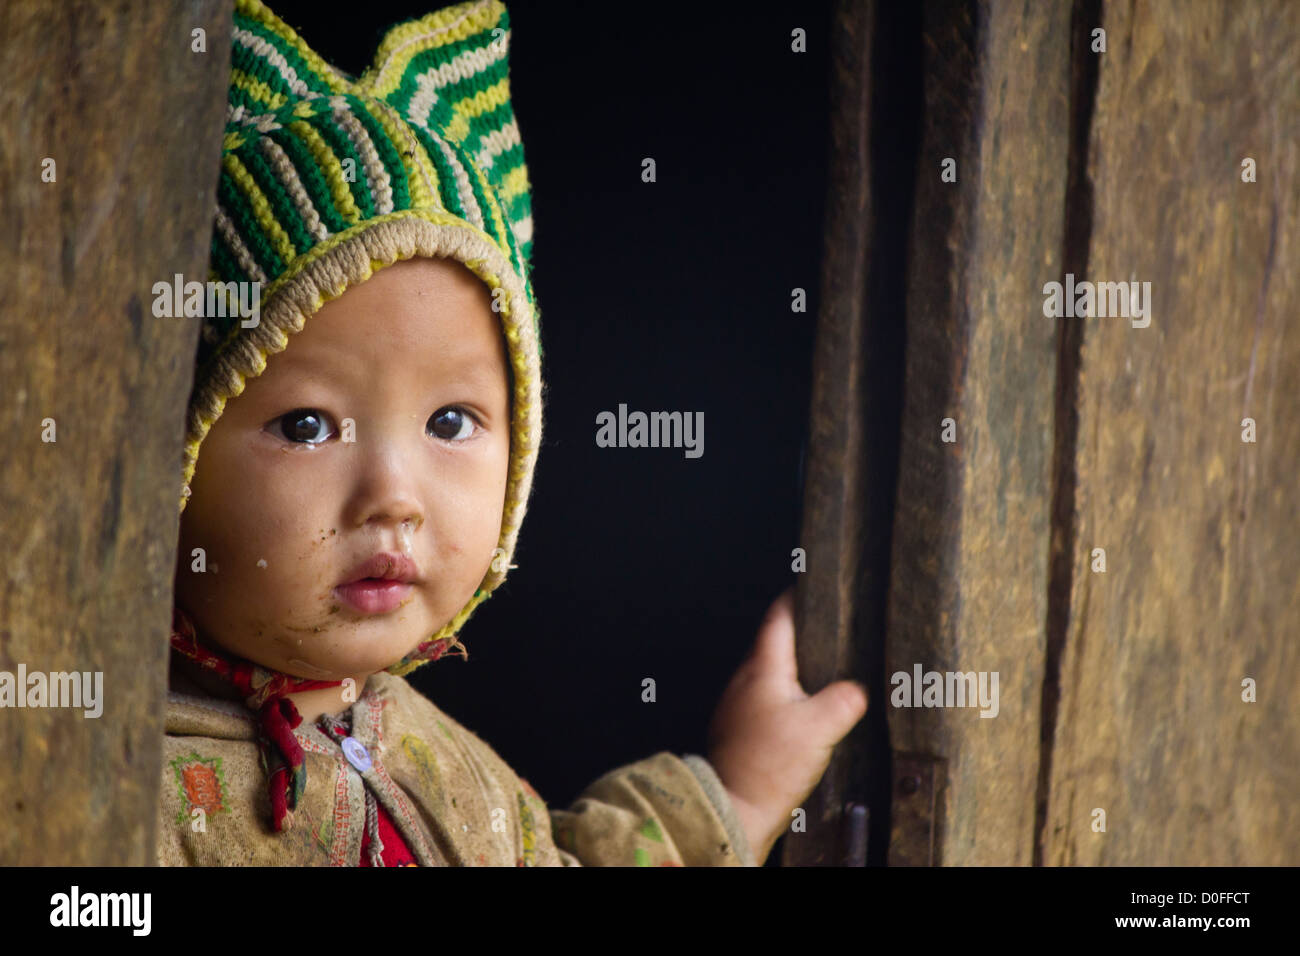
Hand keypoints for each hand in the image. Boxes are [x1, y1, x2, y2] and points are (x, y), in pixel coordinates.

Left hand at [705, 586, 867, 864]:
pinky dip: (789, 698)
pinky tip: (808, 713)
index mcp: (763, 668)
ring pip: (772, 674)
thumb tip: (858, 689)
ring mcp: (739, 704)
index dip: (798, 596)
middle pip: (776, 643)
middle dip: (804, 635)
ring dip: (797, 670)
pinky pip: (769, 700)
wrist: (734, 808)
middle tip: (834, 630)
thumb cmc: (769, 766)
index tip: (815, 584)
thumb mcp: (822, 728)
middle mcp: (745, 679)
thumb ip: (846, 699)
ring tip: (828, 673)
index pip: (778, 616)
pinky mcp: (741, 728)